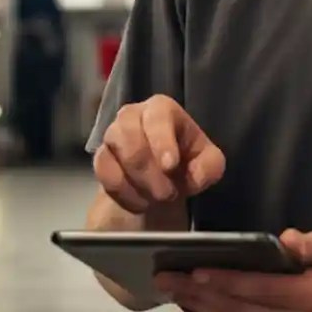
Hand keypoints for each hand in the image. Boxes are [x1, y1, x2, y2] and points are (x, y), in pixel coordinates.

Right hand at [93, 94, 225, 213]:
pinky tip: (139, 203)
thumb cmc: (187, 161)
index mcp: (162, 109)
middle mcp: (132, 115)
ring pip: (111, 155)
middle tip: (166, 195)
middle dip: (149, 171)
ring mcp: (112, 135)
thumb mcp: (210, 163)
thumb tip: (195, 176)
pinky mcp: (101, 158)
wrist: (162, 180)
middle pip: (129, 136)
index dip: (162, 141)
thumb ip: (209, 166)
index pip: (158, 116)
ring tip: (154, 200)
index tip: (170, 166)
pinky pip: (104, 175)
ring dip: (135, 183)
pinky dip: (122, 193)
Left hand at [155, 229, 311, 311]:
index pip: (260, 289)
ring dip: (198, 307)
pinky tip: (188, 304)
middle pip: (236, 309)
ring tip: (170, 290)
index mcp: (307, 296)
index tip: (196, 270)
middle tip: (165, 277)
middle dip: (198, 293)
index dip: (227, 280)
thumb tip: (287, 240)